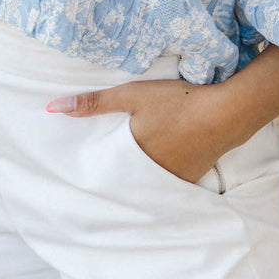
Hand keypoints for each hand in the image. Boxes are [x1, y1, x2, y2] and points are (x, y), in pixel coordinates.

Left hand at [46, 78, 240, 184]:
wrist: (226, 113)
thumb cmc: (177, 102)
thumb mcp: (132, 96)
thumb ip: (94, 102)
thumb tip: (53, 108)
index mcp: (133, 159)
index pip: (106, 173)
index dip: (97, 173)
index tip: (83, 179)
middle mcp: (152, 176)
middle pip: (128, 180)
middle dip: (118, 178)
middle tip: (102, 179)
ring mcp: (174, 179)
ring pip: (149, 182)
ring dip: (141, 177)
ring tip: (130, 171)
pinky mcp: (192, 177)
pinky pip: (169, 181)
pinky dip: (162, 174)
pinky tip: (162, 165)